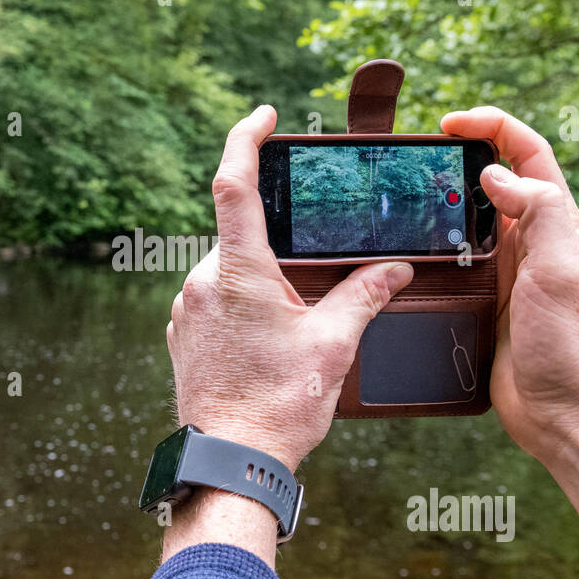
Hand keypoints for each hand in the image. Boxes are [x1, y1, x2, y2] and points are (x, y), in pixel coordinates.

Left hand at [167, 105, 413, 470]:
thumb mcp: (333, 344)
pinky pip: (216, 300)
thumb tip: (395, 269)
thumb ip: (364, 294)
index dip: (246, 139)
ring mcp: (186, 310)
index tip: (263, 116)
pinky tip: (271, 343)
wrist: (229, 463)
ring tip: (298, 328)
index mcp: (237, 272)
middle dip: (281, 247)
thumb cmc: (277, 405)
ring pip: (231, 272)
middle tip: (316, 280)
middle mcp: (201, 282)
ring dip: (266, 283)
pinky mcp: (183, 336)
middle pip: (244, 237)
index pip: (234, 185)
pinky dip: (245, 305)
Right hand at [442, 106, 578, 570]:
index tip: (450, 122)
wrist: (561, 411)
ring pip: (472, 216)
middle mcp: (533, 241)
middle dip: (462, 153)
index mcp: (556, 224)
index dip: (493, 126)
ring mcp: (508, 271)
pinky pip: (457, 258)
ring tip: (407, 191)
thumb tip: (496, 173)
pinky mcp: (485, 300)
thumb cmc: (569, 344)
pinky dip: (434, 243)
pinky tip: (409, 247)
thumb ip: (539, 211)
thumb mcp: (561, 267)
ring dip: (444, 197)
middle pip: (497, 178)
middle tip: (420, 152)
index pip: (528, 153)